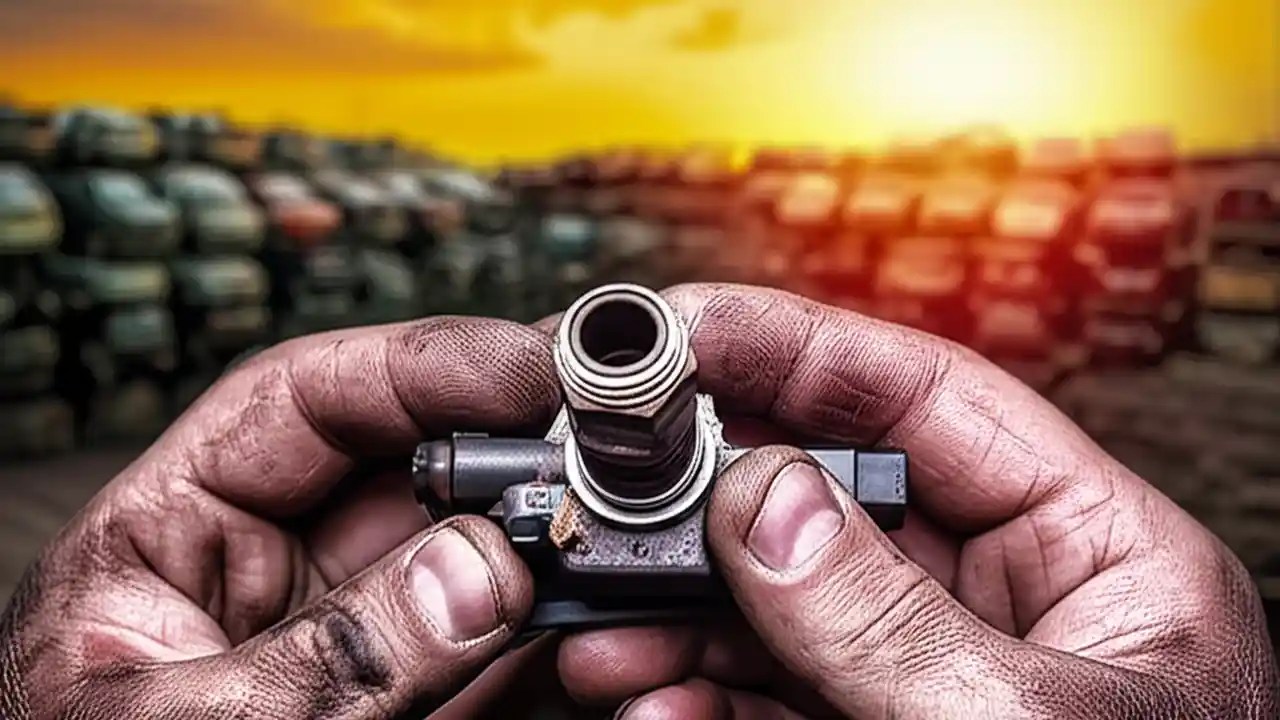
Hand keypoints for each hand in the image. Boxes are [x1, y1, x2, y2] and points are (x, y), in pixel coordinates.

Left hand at [0, 318, 560, 719]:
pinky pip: (498, 650)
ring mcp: (355, 643)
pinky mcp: (414, 712)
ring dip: (549, 533)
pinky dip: (561, 632)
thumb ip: (328, 659)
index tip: (524, 367)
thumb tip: (476, 572)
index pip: (301, 404)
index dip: (418, 367)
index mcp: (173, 540)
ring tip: (618, 520)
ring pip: (472, 554)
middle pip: (410, 467)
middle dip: (507, 441)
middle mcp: (275, 578)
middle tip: (603, 431)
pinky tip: (606, 615)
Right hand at [558, 284, 1278, 718]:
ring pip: (775, 595)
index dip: (795, 347)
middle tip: (608, 485)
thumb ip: (893, 620)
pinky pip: (764, 690)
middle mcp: (1003, 598)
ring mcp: (926, 670)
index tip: (678, 330)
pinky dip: (692, 692)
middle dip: (707, 491)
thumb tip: (768, 500)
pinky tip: (647, 702)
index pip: (928, 397)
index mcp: (1096, 553)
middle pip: (827, 491)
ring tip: (604, 623)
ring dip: (675, 602)